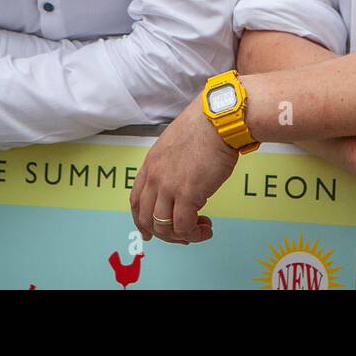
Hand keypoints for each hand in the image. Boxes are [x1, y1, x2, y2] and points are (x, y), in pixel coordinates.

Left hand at [129, 96, 238, 244]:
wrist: (219, 120)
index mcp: (151, 164)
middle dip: (163, 233)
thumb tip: (182, 178)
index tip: (148, 231)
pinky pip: (184, 227)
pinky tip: (205, 228)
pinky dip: (194, 234)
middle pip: (147, 218)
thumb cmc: (206, 127)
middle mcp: (155, 177)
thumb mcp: (177, 144)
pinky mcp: (187, 194)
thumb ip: (172, 163)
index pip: (136, 200)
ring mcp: (169, 187)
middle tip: (181, 235)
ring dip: (180, 235)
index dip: (141, 220)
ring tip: (198, 230)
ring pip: (163, 226)